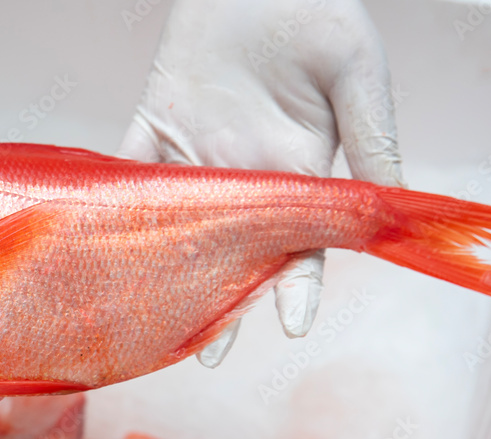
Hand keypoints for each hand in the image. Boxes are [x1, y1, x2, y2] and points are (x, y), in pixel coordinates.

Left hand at [119, 0, 404, 363]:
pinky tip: (100, 246)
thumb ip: (372, 139)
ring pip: (178, 231)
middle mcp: (245, 178)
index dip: (297, 289)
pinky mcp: (154, 130)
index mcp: (297, 174)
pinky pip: (129, 174)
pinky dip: (113, 206)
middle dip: (223, 304)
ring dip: (164, 274)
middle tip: (206, 352)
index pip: (300, 248)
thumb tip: (389, 205)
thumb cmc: (317, 13)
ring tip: (153, 321)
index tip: (290, 327)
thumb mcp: (357, 75)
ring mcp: (196, 158)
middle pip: (232, 255)